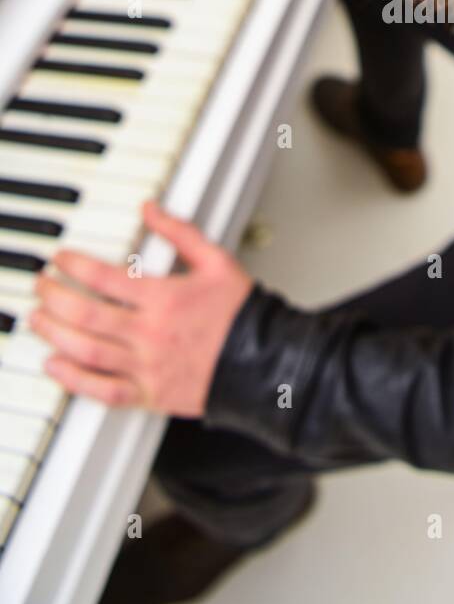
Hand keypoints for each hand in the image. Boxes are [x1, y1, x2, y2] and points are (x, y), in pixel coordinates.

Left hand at [29, 201, 253, 416]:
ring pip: (87, 350)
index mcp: (165, 298)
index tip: (61, 259)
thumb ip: (180, 233)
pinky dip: (73, 380)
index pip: (104, 277)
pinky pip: (102, 391)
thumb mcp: (217, 261)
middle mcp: (151, 333)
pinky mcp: (150, 394)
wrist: (265, 363)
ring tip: (39, 319)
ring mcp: (148, 367)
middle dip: (54, 297)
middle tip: (41, 286)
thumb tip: (151, 209)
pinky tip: (56, 365)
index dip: (74, 265)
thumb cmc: (243, 316)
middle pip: (86, 313)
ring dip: (54, 333)